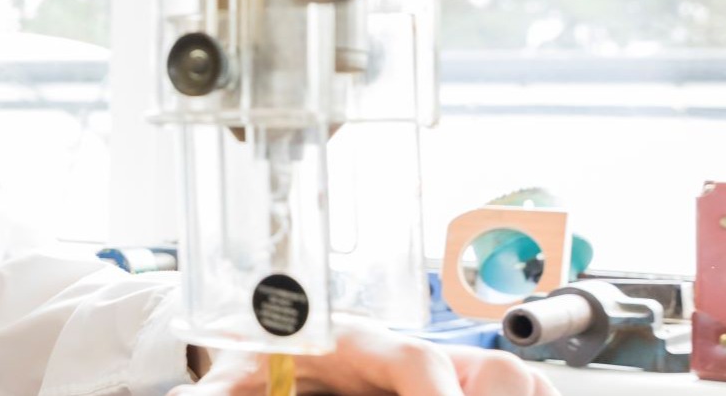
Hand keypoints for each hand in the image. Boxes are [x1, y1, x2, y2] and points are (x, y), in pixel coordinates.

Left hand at [177, 320, 560, 395]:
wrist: (268, 336)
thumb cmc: (259, 354)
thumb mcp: (231, 376)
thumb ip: (212, 392)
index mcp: (358, 341)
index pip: (415, 358)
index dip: (437, 390)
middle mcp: (409, 348)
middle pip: (490, 366)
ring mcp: (439, 367)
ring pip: (512, 376)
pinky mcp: (453, 384)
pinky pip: (511, 388)